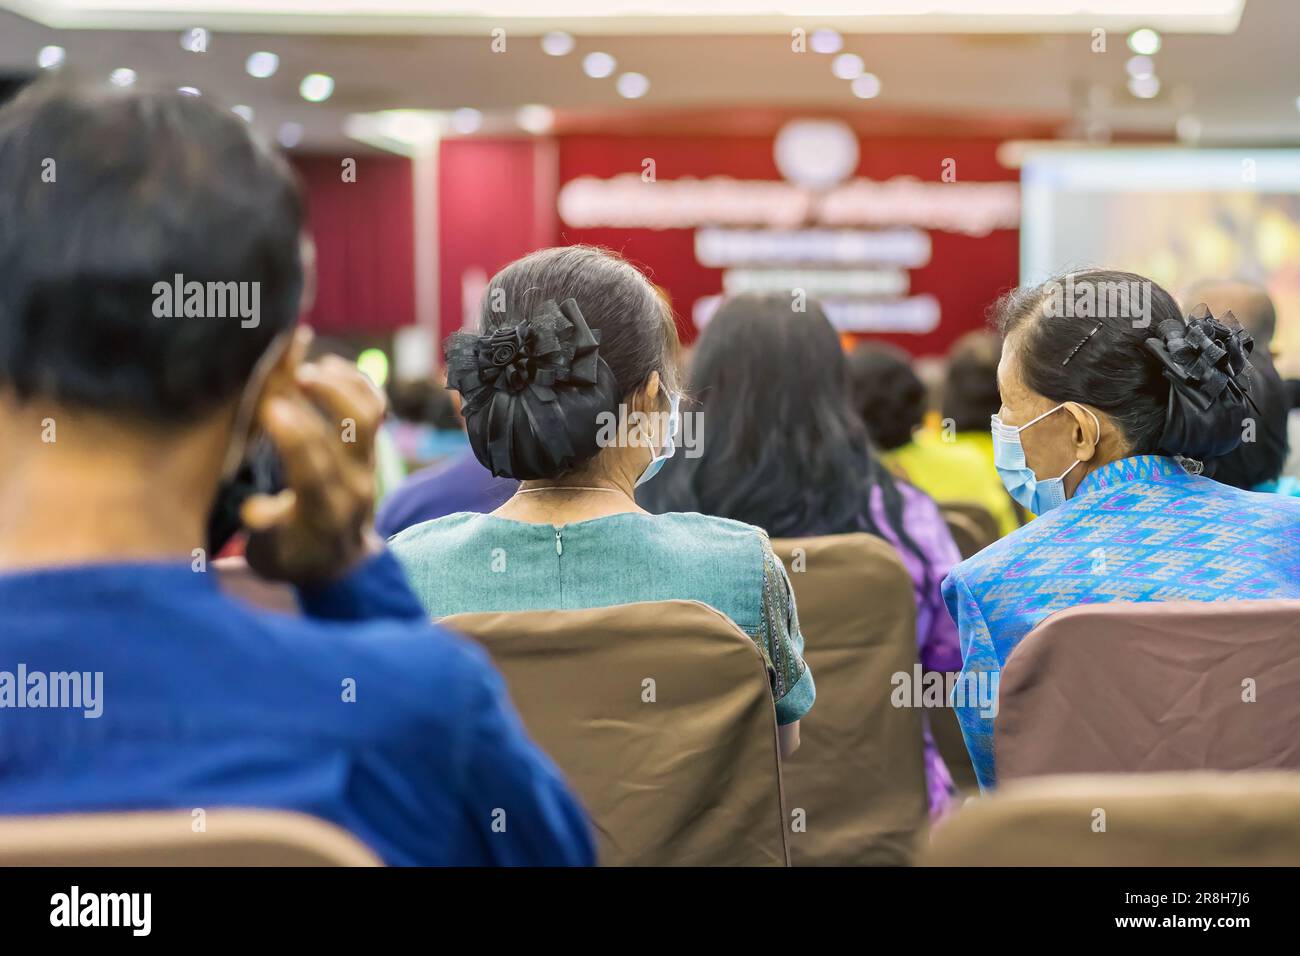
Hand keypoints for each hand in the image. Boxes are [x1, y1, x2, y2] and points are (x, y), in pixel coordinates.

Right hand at [241, 344, 385, 585]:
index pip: (315, 471)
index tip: (271, 407)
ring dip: (340, 385)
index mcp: (324, 515)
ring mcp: (368, 465)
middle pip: (349, 433)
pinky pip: (376, 407)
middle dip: (320, 399)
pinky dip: (356, 381)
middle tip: (284, 371)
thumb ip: (264, 531)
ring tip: (304, 368)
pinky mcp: (372, 450)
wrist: (339, 565)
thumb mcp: (269, 556)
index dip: (295, 438)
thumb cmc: (291, 556)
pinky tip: (326, 365)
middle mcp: (355, 487)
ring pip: (369, 414)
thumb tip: (254, 510)